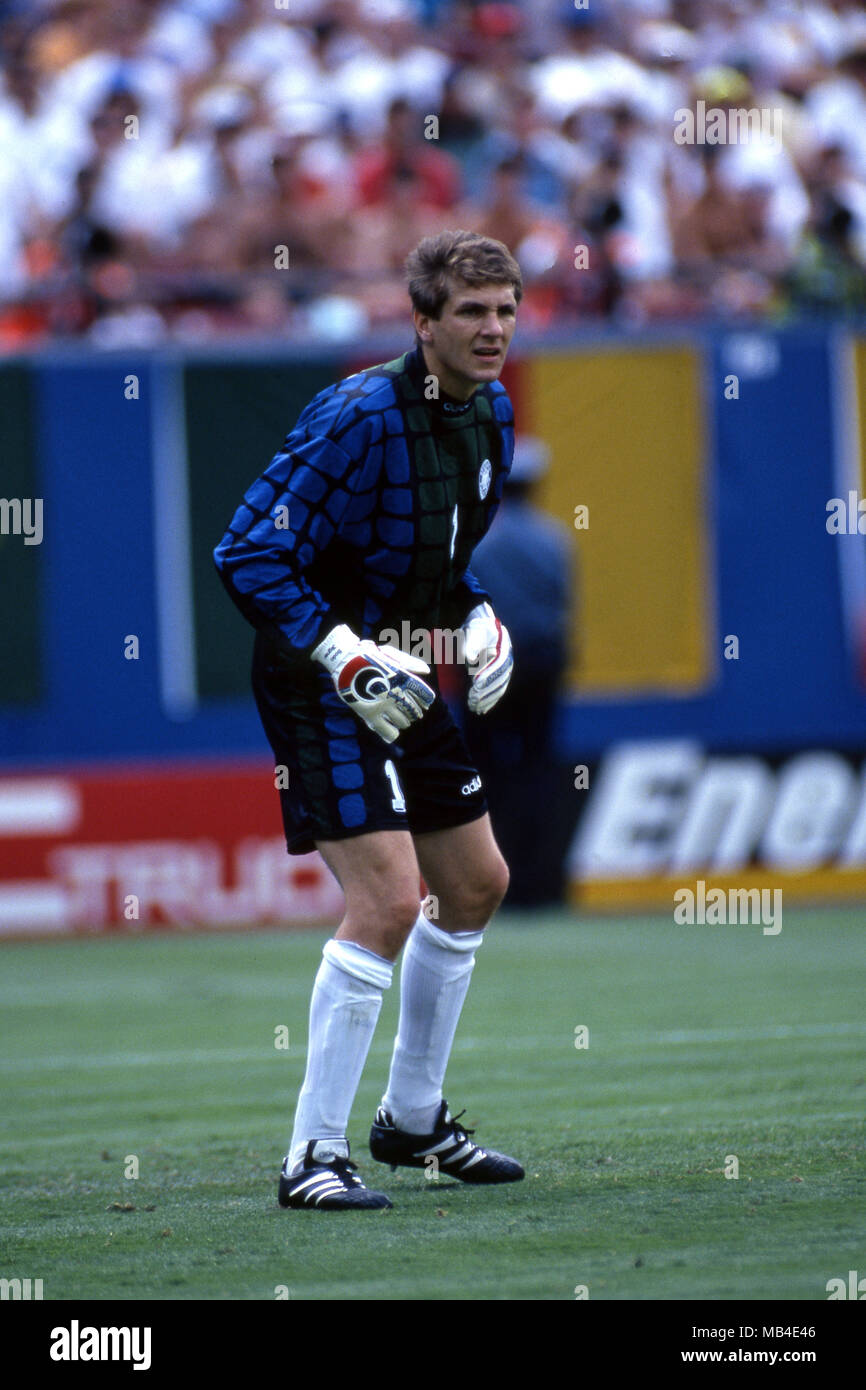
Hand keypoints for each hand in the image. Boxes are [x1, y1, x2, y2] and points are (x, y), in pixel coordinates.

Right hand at [312, 624, 434, 743]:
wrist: (346, 660)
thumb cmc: (369, 656)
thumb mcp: (392, 655)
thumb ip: (410, 663)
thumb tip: (426, 671)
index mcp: (405, 679)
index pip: (425, 696)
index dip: (426, 701)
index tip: (424, 703)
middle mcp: (397, 693)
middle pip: (415, 711)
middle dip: (414, 712)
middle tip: (409, 711)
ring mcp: (384, 705)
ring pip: (403, 722)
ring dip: (403, 721)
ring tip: (399, 719)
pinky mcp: (370, 714)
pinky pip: (387, 731)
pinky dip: (392, 733)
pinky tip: (392, 731)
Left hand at [462, 603, 512, 713]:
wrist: (485, 628)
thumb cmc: (478, 630)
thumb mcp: (473, 632)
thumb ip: (471, 643)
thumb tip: (471, 658)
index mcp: (502, 649)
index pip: (496, 666)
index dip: (486, 678)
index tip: (475, 687)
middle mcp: (506, 661)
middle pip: (498, 680)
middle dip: (486, 693)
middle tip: (473, 703)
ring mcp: (505, 669)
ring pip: (499, 688)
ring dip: (488, 700)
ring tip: (477, 708)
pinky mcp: (500, 676)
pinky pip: (498, 690)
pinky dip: (491, 700)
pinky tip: (483, 708)